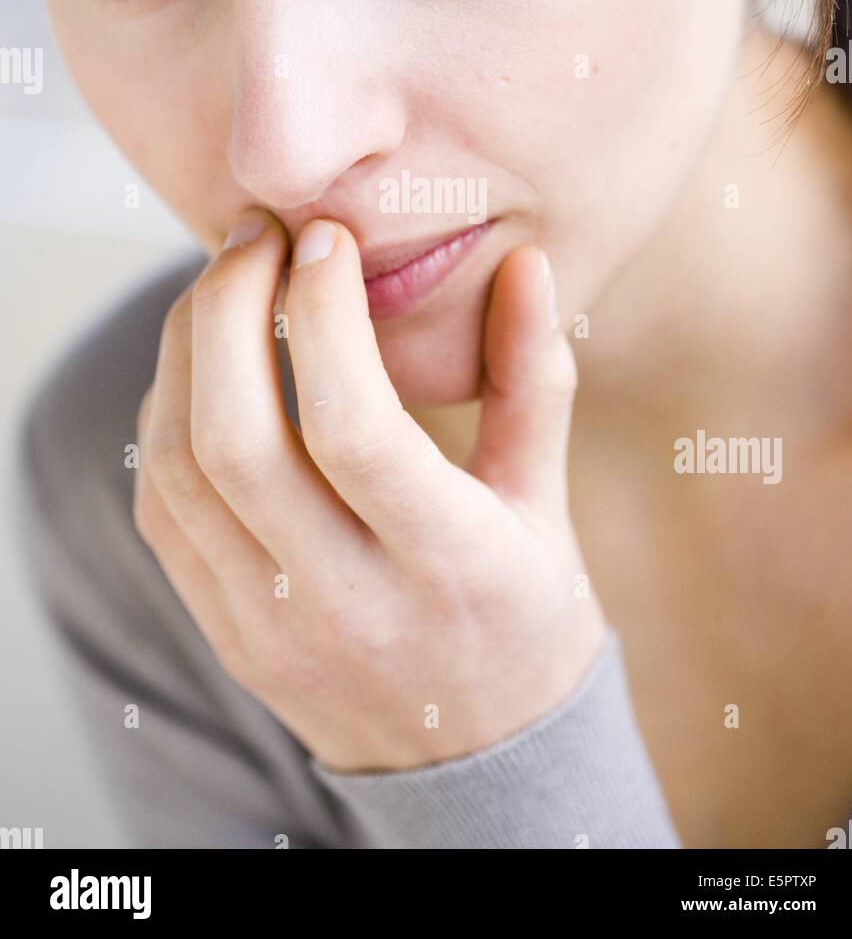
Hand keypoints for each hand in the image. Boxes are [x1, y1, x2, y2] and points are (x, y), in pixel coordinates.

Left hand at [134, 208, 607, 771]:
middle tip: (255, 235)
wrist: (473, 757)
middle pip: (236, 442)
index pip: (355, 430)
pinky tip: (204, 364)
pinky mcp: (224, 631)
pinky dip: (167, 417)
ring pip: (180, 470)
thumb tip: (527, 261)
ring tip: (223, 282)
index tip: (326, 239)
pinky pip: (162, 510)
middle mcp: (346, 605)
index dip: (325, 315)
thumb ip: (534, 374)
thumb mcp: (547, 495)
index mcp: (449, 567)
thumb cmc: (523, 608)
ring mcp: (271, 628)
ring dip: (184, 352)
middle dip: (228, 310)